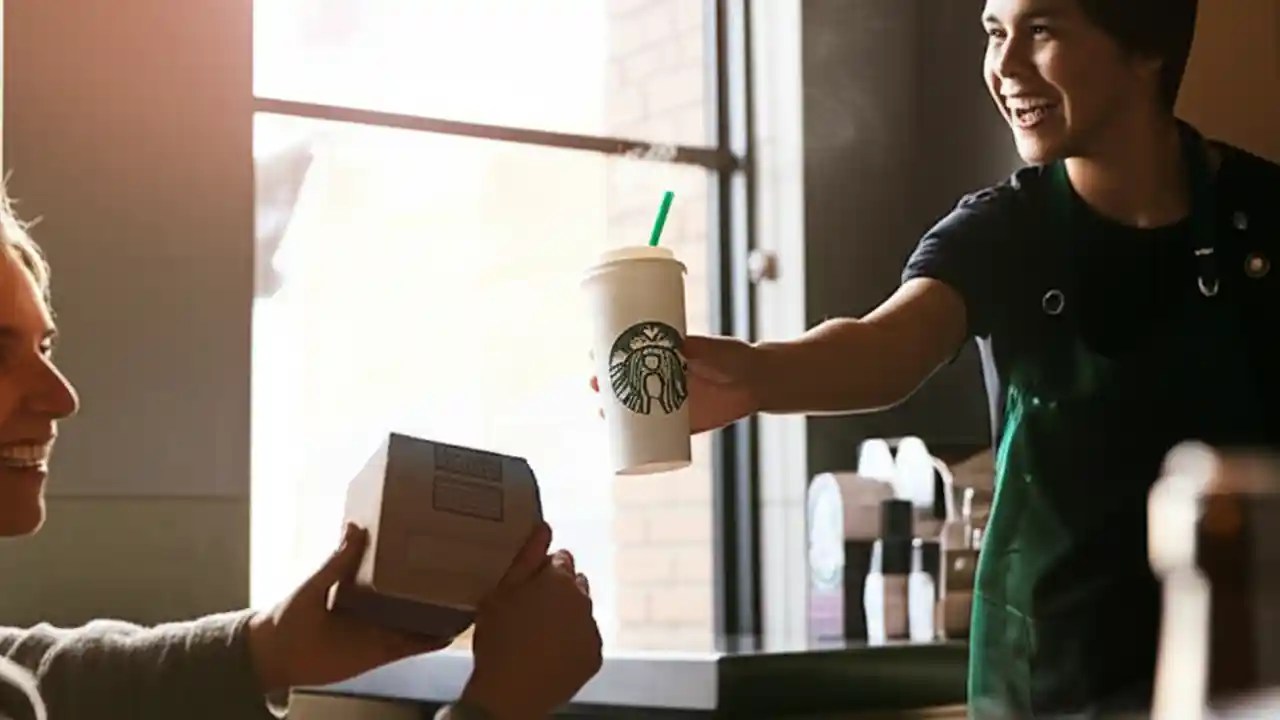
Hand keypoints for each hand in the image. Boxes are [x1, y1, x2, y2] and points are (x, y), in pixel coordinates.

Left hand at [246, 523, 448, 692]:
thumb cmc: (287, 617)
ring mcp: (381, 628)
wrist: (275, 659)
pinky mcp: (381, 652)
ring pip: (420, 618)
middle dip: (436, 581)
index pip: (393, 564)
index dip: (413, 553)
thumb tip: (355, 527)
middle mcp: (376, 605)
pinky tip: (452, 631)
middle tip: (466, 565)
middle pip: (413, 591)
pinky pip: (413, 645)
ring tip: (471, 596)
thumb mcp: (313, 585)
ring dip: (441, 610)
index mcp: (360, 583)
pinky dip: (433, 640)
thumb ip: (336, 562)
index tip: (436, 537)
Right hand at [460, 529, 602, 718]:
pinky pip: (585, 640)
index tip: (528, 584)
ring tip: (539, 635)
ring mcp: (591, 629)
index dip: (543, 570)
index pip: (561, 560)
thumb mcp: (501, 592)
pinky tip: (550, 653)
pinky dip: (572, 643)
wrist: (510, 693)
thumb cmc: (498, 639)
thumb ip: (526, 557)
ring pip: (581, 613)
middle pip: (575, 584)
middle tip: (531, 611)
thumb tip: (545, 527)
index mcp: (559, 579)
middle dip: (559, 591)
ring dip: (567, 616)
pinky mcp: (594, 655)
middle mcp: (583, 599)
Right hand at [591, 334, 761, 433]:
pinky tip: (623, 445)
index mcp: (664, 358)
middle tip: (594, 384)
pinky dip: (640, 442)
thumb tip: (679, 344)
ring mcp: (671, 404)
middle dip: (604, 385)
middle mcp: (662, 381)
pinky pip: (657, 436)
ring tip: (603, 414)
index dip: (607, 356)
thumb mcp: (715, 350)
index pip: (627, 356)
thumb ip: (699, 348)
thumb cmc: (734, 357)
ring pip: (635, 411)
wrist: (758, 381)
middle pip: (623, 384)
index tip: (593, 355)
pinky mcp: (684, 426)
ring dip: (615, 414)